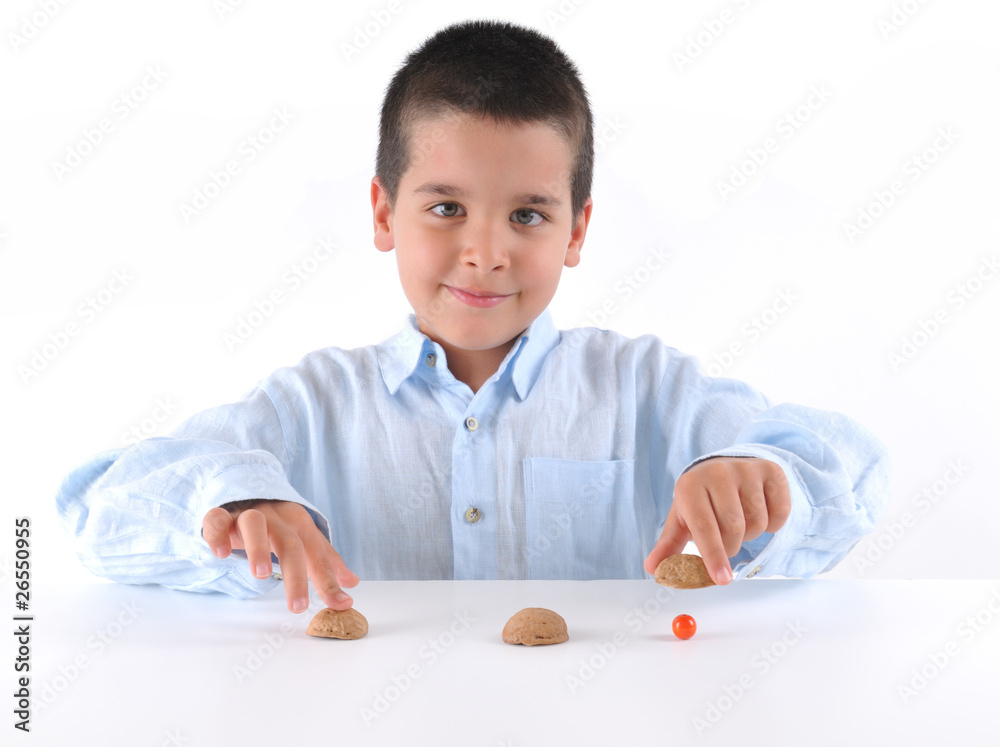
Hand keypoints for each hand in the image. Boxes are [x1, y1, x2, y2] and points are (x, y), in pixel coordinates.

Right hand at [202, 499, 358, 613]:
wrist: (245, 496)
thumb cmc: (277, 526)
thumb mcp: (303, 541)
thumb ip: (325, 562)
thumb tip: (352, 584)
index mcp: (299, 523)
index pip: (317, 553)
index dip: (328, 579)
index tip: (340, 604)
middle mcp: (276, 516)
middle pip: (290, 542)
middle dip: (296, 575)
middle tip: (298, 606)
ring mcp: (248, 512)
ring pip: (255, 524)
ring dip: (259, 548)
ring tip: (262, 575)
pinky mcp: (222, 514)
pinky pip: (217, 519)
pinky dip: (218, 534)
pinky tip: (221, 553)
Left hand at [643, 457, 789, 584]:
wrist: (723, 468)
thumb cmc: (700, 500)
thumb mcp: (682, 519)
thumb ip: (668, 546)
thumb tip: (653, 568)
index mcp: (689, 486)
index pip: (703, 527)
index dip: (713, 555)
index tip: (722, 579)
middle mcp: (717, 472)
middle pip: (733, 529)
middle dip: (731, 547)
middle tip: (725, 539)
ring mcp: (746, 469)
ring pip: (758, 523)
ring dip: (751, 534)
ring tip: (740, 520)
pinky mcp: (771, 470)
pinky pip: (780, 513)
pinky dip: (773, 523)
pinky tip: (759, 510)